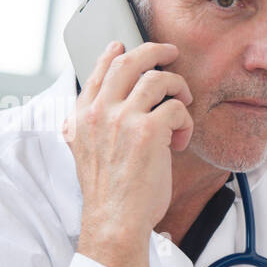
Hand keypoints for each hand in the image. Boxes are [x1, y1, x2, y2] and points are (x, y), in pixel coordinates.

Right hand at [64, 41, 193, 266]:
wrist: (114, 221)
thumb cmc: (108, 194)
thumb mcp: (84, 153)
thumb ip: (87, 128)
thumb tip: (87, 114)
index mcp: (81, 116)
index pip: (97, 71)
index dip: (114, 53)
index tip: (124, 45)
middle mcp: (98, 112)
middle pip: (129, 61)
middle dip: (155, 50)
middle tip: (172, 53)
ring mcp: (122, 119)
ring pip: (158, 78)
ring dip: (178, 87)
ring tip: (184, 102)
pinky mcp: (148, 131)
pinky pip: (176, 107)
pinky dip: (185, 120)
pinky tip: (181, 139)